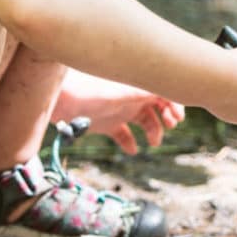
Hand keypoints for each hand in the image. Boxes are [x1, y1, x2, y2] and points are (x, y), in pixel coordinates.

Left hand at [53, 72, 183, 154]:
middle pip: (157, 107)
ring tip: (152, 143)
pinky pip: (123, 135)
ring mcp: (118, 111)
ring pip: (144, 122)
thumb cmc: (89, 89)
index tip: (177, 119)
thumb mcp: (123, 91)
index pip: (163, 92)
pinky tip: (132, 150)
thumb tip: (173, 93)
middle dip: (166, 117)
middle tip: (169, 126)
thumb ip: (148, 92)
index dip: (174, 104)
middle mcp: (130, 97)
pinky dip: (130, 143)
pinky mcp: (106, 124)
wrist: (59, 99)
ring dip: (153, 131)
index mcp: (135, 85)